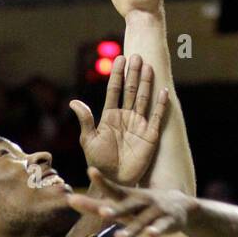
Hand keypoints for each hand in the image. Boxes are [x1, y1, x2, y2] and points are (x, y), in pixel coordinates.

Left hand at [67, 169, 192, 236]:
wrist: (180, 206)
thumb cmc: (141, 206)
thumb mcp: (121, 204)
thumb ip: (95, 204)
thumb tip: (69, 199)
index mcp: (127, 197)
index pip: (112, 189)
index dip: (102, 181)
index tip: (91, 171)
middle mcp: (140, 201)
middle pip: (125, 206)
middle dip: (114, 210)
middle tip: (101, 212)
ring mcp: (155, 210)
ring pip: (142, 220)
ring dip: (132, 229)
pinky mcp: (168, 221)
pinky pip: (162, 227)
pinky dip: (157, 230)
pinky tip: (151, 235)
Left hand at [70, 55, 168, 186]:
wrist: (112, 181)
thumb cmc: (99, 162)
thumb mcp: (88, 141)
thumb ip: (86, 120)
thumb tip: (74, 101)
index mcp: (110, 116)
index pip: (115, 90)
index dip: (117, 75)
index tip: (119, 58)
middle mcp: (126, 117)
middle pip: (130, 90)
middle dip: (133, 73)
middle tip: (136, 55)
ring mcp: (139, 125)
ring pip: (143, 99)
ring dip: (146, 83)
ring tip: (148, 65)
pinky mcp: (150, 136)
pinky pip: (157, 117)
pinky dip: (161, 104)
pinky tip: (163, 90)